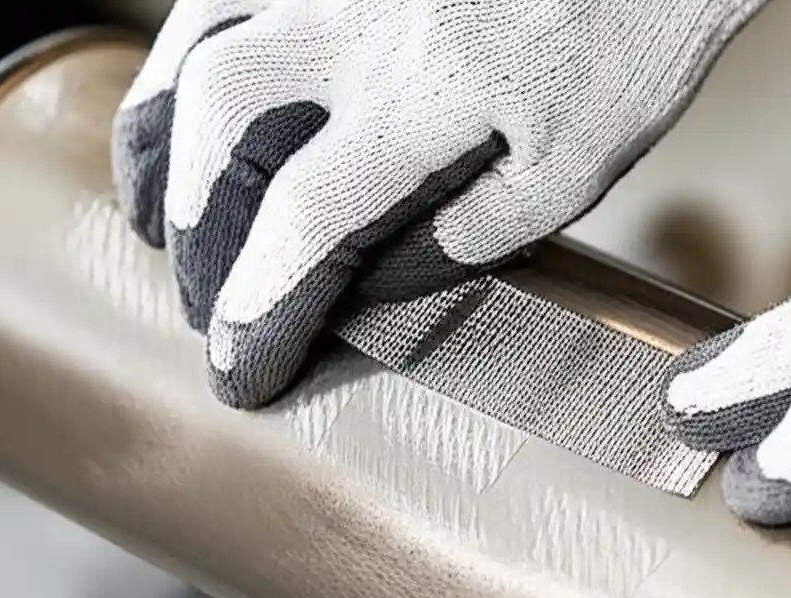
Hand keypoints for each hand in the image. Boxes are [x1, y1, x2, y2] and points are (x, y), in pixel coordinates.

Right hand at [112, 0, 764, 407]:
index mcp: (430, 101)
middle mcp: (364, 27)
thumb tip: (378, 286)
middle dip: (199, 238)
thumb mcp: (577, 167)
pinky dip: (188, 52)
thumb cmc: (636, 38)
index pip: (305, 223)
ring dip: (162, 143)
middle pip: (223, 135)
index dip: (259, 310)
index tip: (240, 370)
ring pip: (202, 50)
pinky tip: (185, 93)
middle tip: (205, 303)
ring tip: (154, 212)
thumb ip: (473, 231)